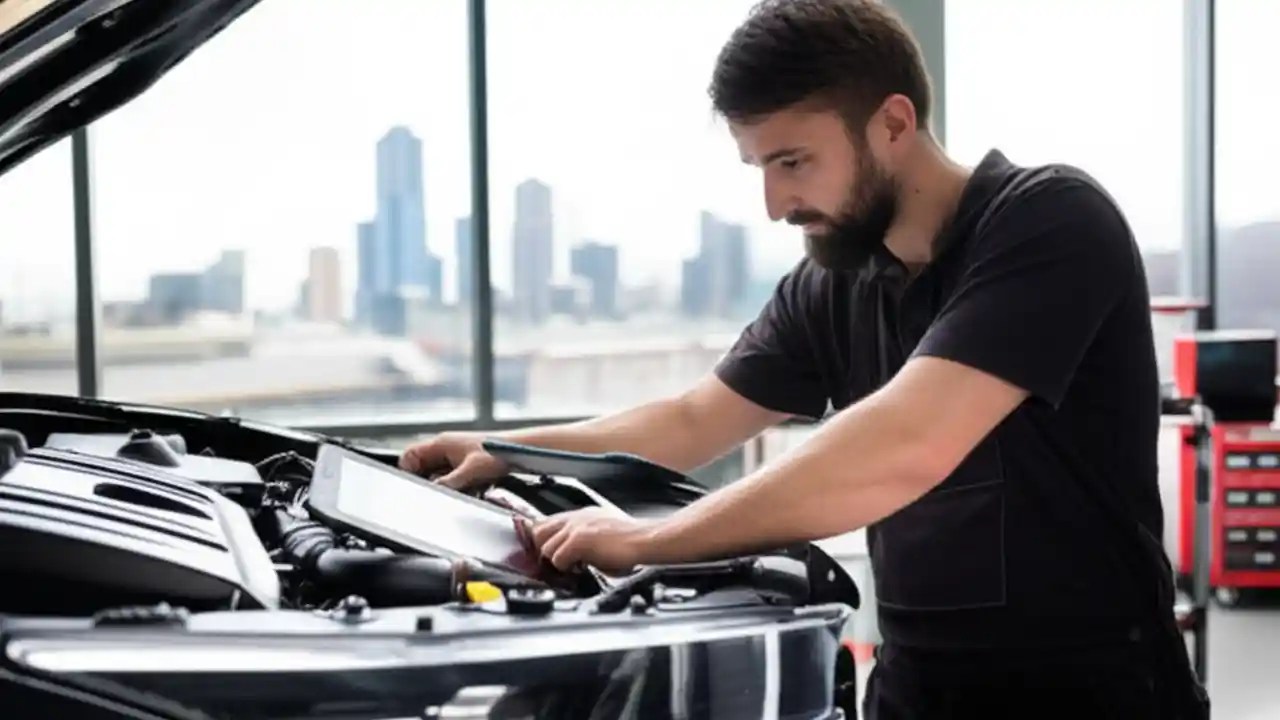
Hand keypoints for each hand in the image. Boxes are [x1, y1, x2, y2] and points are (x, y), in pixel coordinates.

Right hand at [398, 431, 508, 489]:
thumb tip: (431, 494)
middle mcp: (444, 448)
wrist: (521, 450)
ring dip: (443, 486)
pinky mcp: (464, 464)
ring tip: (458, 490)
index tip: (411, 489)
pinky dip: (455, 486)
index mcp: (440, 443)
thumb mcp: (471, 471)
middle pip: (422, 468)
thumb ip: (449, 483)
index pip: (409, 456)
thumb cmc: (499, 452)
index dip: (406, 472)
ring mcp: (454, 456)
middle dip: (427, 483)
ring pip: (437, 476)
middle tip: (435, 495)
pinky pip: (451, 479)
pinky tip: (467, 490)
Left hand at [529, 508, 657, 575]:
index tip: (548, 553)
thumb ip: (586, 536)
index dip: (545, 540)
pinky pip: (557, 559)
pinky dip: (565, 568)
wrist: (645, 540)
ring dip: (557, 561)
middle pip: (538, 532)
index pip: (547, 523)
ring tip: (573, 567)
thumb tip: (574, 554)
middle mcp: (575, 518)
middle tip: (558, 562)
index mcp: (581, 515)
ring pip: (546, 548)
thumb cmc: (631, 541)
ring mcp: (575, 528)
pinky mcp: (578, 541)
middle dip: (544, 549)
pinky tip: (580, 568)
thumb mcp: (604, 530)